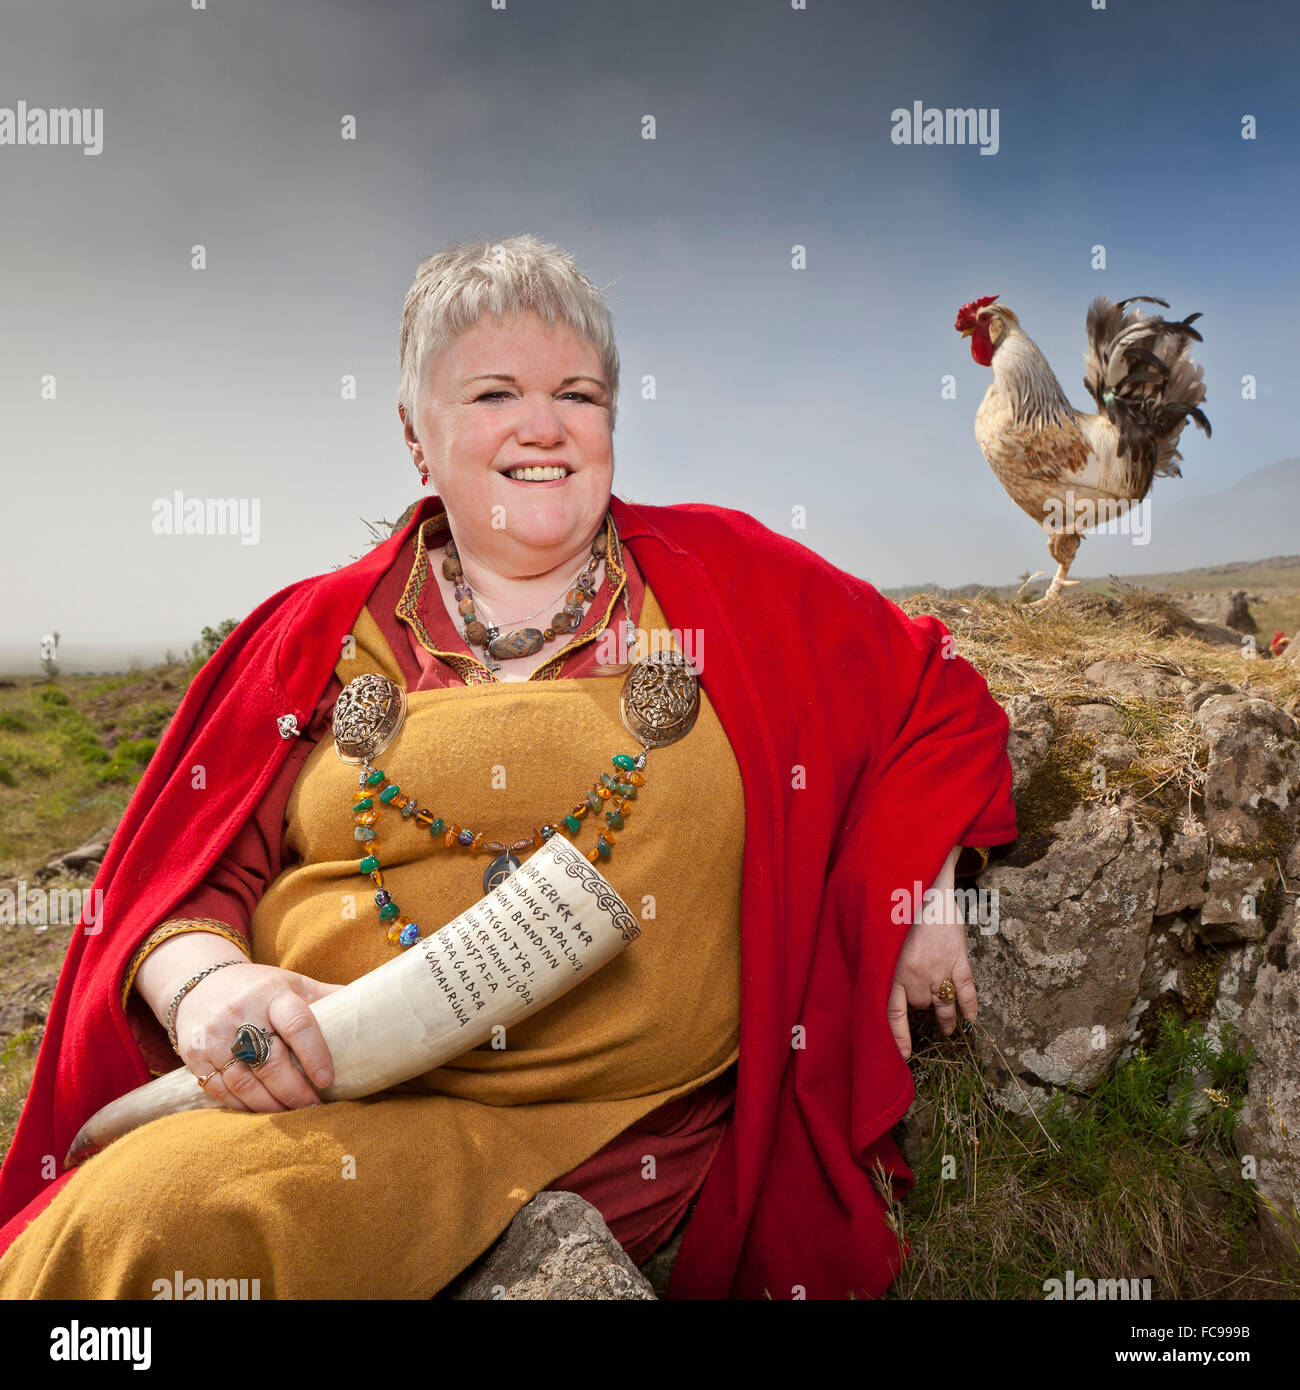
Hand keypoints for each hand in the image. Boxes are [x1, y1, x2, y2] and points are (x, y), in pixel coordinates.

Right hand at [170, 960, 343, 1112]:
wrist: (200, 984)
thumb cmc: (260, 988)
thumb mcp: (293, 983)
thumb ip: (327, 997)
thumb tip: (373, 1006)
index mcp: (272, 993)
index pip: (297, 1023)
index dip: (314, 1053)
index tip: (327, 1079)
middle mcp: (241, 1013)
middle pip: (269, 1061)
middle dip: (294, 1091)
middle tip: (313, 1107)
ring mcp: (213, 1036)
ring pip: (244, 1082)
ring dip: (271, 1105)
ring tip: (293, 1114)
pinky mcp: (195, 1056)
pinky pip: (221, 1090)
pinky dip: (244, 1106)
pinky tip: (263, 1111)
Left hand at [887, 847, 976, 1059]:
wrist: (923, 881)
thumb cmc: (893, 905)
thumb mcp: (877, 935)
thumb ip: (877, 958)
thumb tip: (869, 976)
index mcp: (891, 970)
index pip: (891, 1014)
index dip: (897, 1038)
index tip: (902, 1056)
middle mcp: (916, 975)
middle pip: (919, 1004)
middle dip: (918, 1003)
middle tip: (919, 1001)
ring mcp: (940, 969)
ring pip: (942, 1003)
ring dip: (945, 1017)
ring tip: (947, 1029)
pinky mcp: (960, 959)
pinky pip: (968, 991)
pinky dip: (971, 1007)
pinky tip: (971, 1019)